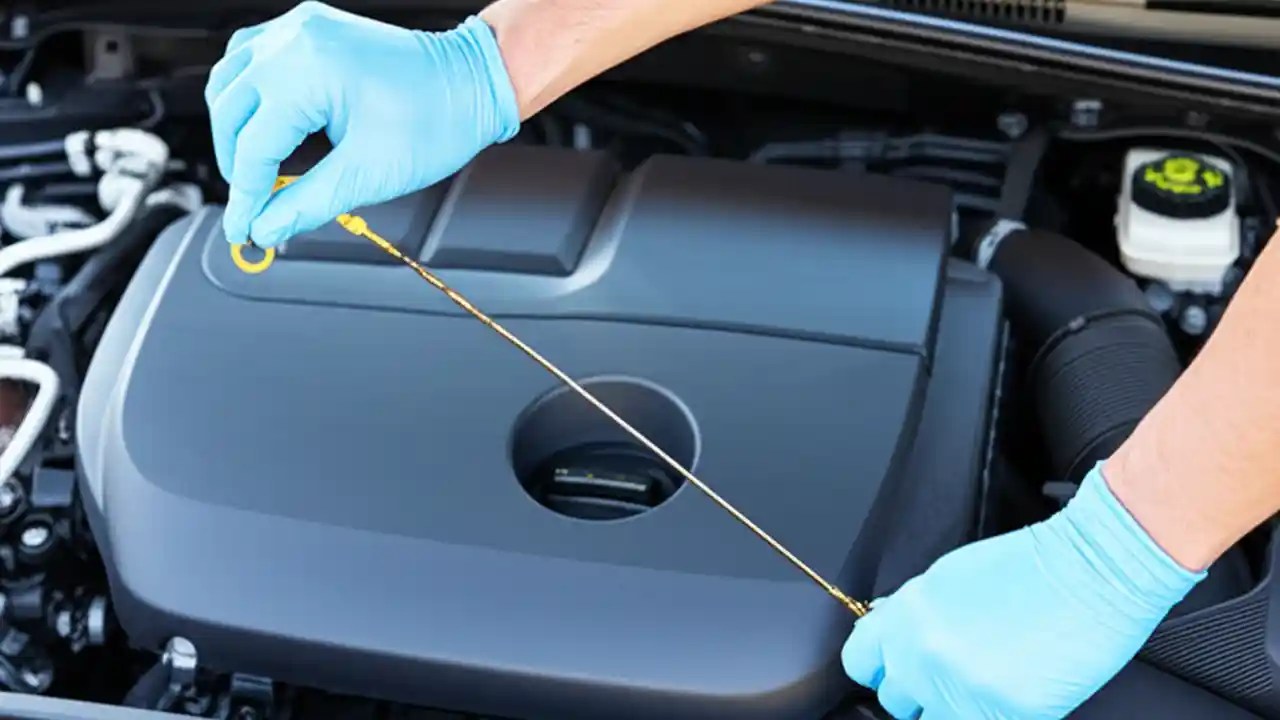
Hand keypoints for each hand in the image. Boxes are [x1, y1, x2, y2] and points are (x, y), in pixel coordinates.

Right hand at [204, 1, 519, 247]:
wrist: (475, 81)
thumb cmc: (439, 117)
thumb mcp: (369, 174)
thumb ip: (307, 203)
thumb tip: (268, 227)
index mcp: (307, 71)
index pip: (253, 145)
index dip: (245, 195)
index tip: (243, 229)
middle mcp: (295, 40)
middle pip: (228, 110)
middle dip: (236, 164)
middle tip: (252, 206)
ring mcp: (299, 28)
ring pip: (230, 79)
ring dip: (235, 127)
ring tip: (254, 170)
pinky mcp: (309, 28)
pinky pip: (253, 57)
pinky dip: (249, 94)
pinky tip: (262, 122)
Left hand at [842, 464, 1203, 719]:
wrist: (1092, 569)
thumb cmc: (1032, 567)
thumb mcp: (952, 577)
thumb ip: (917, 613)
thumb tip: (896, 634)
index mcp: (906, 614)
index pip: (860, 661)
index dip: (881, 670)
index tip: (897, 673)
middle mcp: (921, 653)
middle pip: (895, 700)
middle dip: (921, 695)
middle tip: (953, 683)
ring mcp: (957, 688)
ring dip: (951, 711)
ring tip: (981, 692)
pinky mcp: (1000, 713)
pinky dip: (987, 717)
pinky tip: (1005, 701)